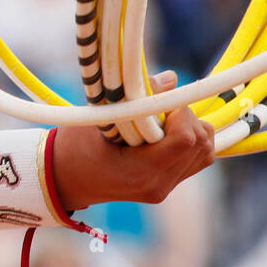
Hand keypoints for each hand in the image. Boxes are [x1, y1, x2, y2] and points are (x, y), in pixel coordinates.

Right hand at [51, 70, 215, 211]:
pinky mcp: (166, 185)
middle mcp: (157, 184)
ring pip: (204, 153)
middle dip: (187, 118)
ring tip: (163, 119)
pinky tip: (165, 131)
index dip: (181, 112)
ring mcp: (164, 187)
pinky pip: (195, 160)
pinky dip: (189, 141)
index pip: (185, 140)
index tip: (162, 99)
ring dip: (191, 130)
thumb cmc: (73, 146)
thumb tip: (171, 78)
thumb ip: (135, 100)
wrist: (62, 178)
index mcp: (139, 171)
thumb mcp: (97, 118)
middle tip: (160, 107)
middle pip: (200, 145)